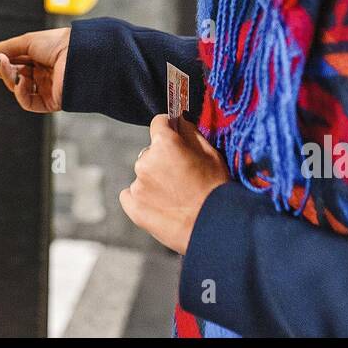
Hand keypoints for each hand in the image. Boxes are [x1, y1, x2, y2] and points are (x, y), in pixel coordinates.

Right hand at [0, 27, 68, 113]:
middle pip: (12, 75)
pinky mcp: (49, 101)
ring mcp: (45, 87)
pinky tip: (21, 81)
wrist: (78, 55)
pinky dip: (20, 92)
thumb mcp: (26, 41)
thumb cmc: (59, 44)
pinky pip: (27, 101)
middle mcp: (41, 72)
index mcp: (38, 57)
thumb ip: (3, 48)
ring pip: (17, 88)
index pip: (12, 62)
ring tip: (6, 65)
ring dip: (8, 77)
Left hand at [120, 114, 229, 254]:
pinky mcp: (133, 206)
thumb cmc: (217, 189)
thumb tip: (179, 120)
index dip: (169, 128)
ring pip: (144, 174)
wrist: (215, 227)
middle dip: (163, 159)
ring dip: (154, 180)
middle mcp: (145, 161)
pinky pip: (130, 195)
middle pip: (151, 152)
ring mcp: (137, 185)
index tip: (175, 136)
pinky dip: (142, 198)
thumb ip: (190, 132)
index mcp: (164, 144)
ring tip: (177, 197)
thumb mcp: (210, 154)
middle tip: (183, 176)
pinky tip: (161, 206)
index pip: (158, 123)